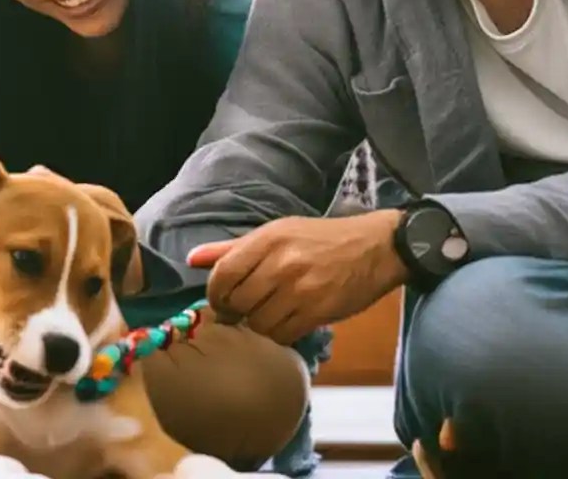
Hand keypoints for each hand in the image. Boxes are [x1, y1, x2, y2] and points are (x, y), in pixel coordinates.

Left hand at [186, 210, 407, 344]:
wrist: (375, 248)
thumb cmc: (322, 239)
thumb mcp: (278, 232)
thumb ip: (233, 248)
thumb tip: (191, 259)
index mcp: (268, 239)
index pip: (222, 274)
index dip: (214, 294)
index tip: (221, 301)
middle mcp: (281, 263)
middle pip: (237, 302)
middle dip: (236, 312)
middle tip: (245, 311)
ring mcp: (300, 289)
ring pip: (258, 323)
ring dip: (259, 325)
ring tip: (270, 314)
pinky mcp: (318, 311)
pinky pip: (282, 335)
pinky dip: (279, 334)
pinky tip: (287, 322)